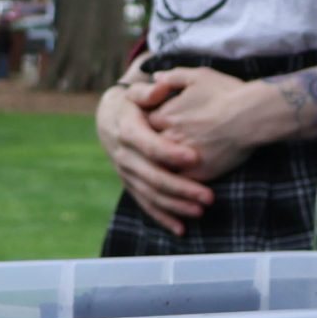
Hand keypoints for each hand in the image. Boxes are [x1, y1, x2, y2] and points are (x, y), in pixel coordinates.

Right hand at [95, 73, 210, 233]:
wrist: (108, 118)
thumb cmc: (131, 102)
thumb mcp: (136, 91)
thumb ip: (149, 91)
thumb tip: (160, 88)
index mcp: (127, 130)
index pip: (149, 145)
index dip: (170, 153)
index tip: (194, 158)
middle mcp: (124, 155)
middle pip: (152, 176)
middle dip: (181, 188)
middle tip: (208, 196)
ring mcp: (126, 173)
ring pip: (150, 194)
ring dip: (176, 205)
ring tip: (201, 210)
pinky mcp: (130, 184)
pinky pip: (145, 203)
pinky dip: (162, 217)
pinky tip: (181, 229)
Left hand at [143, 66, 272, 182]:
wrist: (252, 115)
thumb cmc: (226, 93)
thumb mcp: (198, 76)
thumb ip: (173, 76)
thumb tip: (155, 77)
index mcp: (164, 117)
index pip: (144, 126)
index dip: (151, 126)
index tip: (159, 126)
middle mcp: (167, 139)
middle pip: (150, 150)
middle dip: (154, 149)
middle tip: (163, 149)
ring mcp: (181, 159)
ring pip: (163, 169)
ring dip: (166, 168)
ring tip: (175, 168)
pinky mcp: (197, 175)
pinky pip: (181, 184)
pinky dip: (181, 184)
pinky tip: (187, 183)